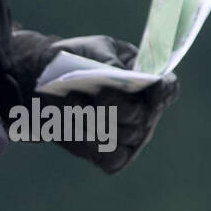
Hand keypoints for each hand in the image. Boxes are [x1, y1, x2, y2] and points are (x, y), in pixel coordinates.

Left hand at [10, 31, 180, 173]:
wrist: (42, 83)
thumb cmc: (74, 60)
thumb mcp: (90, 49)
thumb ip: (107, 59)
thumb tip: (119, 74)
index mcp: (146, 79)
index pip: (167, 89)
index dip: (162, 92)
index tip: (150, 88)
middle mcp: (142, 111)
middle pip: (142, 119)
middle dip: (117, 107)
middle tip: (97, 94)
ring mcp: (126, 136)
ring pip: (123, 139)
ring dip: (94, 123)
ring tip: (72, 102)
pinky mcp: (107, 155)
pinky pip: (110, 160)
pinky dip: (88, 144)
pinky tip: (70, 126)